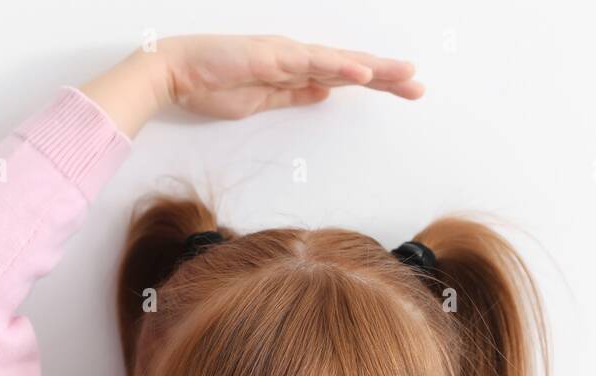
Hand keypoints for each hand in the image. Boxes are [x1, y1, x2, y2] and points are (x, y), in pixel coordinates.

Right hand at [155, 33, 423, 118]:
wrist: (175, 74)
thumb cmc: (213, 86)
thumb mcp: (263, 100)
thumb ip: (294, 96)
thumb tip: (324, 95)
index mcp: (296, 70)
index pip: (345, 76)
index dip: (376, 81)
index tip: (406, 90)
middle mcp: (296, 58)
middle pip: (350, 66)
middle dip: (386, 75)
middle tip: (419, 85)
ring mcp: (285, 55)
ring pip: (339, 61)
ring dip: (373, 67)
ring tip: (404, 75)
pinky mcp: (272, 58)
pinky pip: (312, 63)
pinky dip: (339, 66)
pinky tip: (362, 72)